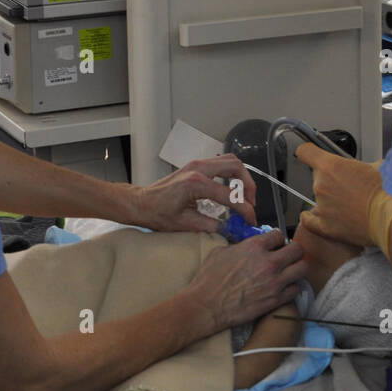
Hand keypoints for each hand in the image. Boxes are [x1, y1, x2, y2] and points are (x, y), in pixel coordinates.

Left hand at [132, 156, 256, 234]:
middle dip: (248, 186)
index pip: (230, 195)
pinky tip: (231, 190)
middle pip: (236, 167)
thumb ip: (213, 226)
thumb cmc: (157, 213)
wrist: (141, 203)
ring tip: (243, 197)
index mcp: (195, 183)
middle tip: (250, 204)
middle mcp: (198, 168)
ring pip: (230, 161)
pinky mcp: (196, 165)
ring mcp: (197, 164)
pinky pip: (221, 163)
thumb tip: (233, 229)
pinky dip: (232, 174)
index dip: (245, 210)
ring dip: (242, 177)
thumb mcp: (186, 224)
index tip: (250, 221)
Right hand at [187, 231, 304, 331]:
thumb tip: (246, 247)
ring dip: (296, 268)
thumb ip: (240, 246)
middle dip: (293, 251)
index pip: (279, 235)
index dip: (276, 240)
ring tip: (289, 271)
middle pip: (297, 250)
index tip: (274, 245)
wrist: (206, 305)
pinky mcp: (275, 300)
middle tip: (287, 256)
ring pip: (302, 268)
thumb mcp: (220, 251)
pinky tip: (283, 287)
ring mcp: (275, 282)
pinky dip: (291, 287)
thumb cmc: (208, 279)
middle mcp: (269, 262)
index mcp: (254, 247)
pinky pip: (295, 289)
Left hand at [294, 143, 381, 246]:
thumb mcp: (378, 165)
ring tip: (350, 205)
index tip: (311, 154)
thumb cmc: (387, 192)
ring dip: (330, 199)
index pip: (305, 152)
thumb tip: (370, 167)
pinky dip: (310, 218)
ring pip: (318, 198)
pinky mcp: (325, 227)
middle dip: (332, 179)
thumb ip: (365, 164)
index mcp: (330, 166)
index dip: (309, 152)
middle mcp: (321, 185)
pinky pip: (309, 221)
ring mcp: (321, 207)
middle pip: (317, 177)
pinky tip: (312, 216)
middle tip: (349, 186)